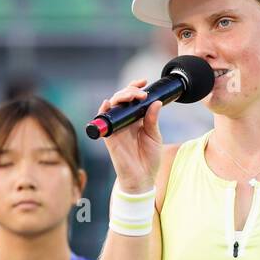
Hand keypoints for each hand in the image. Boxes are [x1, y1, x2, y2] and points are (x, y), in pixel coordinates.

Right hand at [98, 78, 162, 193]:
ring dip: (120, 97)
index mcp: (137, 119)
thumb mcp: (155, 137)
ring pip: (113, 106)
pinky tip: (108, 103)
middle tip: (140, 93)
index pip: (133, 99)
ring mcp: (117, 128)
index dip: (136, 88)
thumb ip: (153, 120)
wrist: (142, 178)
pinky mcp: (109, 137)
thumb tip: (156, 102)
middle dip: (130, 91)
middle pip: (122, 99)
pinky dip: (104, 111)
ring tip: (131, 95)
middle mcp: (125, 121)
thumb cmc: (149, 159)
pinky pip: (103, 121)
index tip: (144, 82)